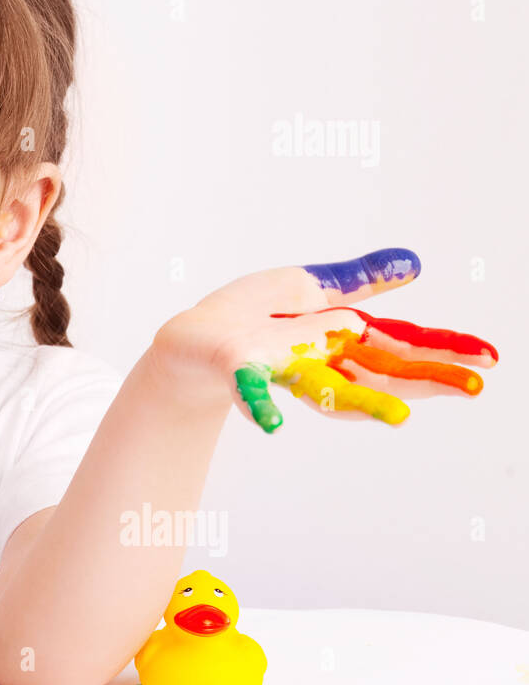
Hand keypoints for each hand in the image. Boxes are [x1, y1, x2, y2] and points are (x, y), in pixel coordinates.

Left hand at [151, 248, 498, 432]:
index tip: (490, 358)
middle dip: (425, 380)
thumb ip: (358, 280)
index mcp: (340, 338)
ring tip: (401, 418)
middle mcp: (321, 360)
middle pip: (380, 373)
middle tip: (473, 388)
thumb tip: (415, 262)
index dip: (444, 350)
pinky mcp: (241, 369)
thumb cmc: (251, 314)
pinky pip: (250, 389)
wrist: (194, 338)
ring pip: (327, 390)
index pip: (402, 345)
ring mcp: (282, 369)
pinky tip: (270, 422)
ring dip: (362, 405)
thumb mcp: (308, 287)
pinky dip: (260, 405)